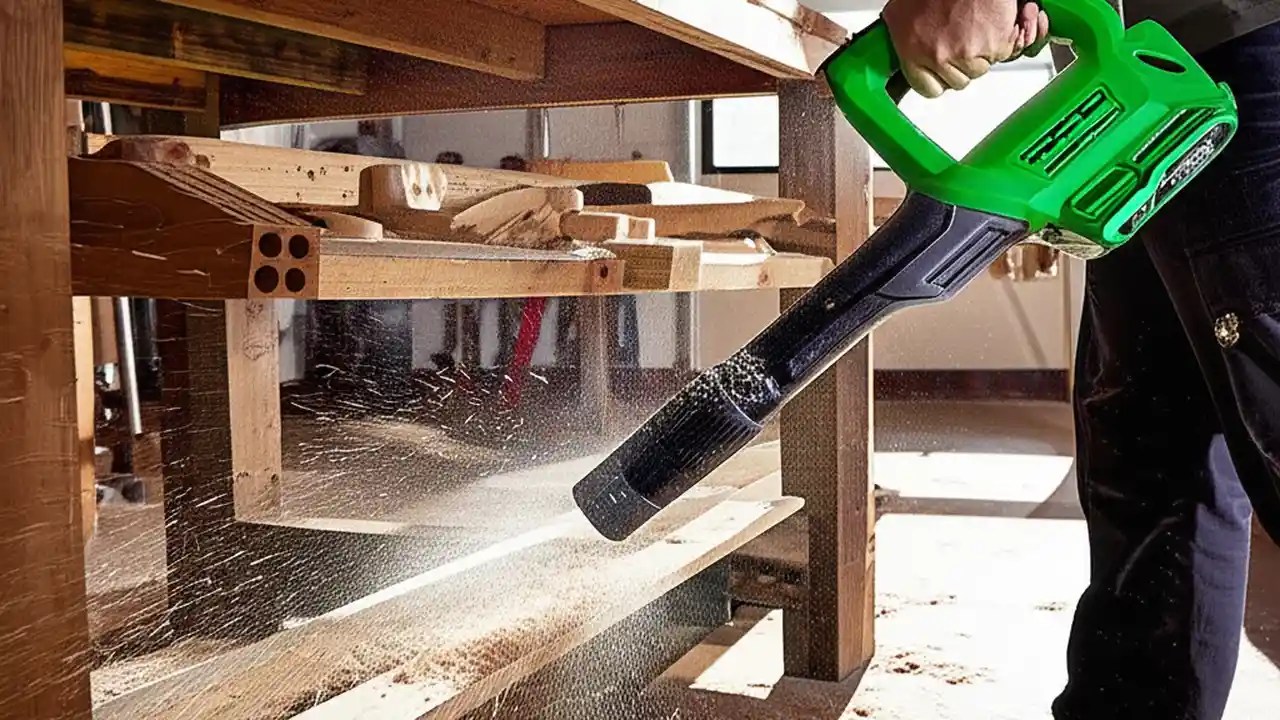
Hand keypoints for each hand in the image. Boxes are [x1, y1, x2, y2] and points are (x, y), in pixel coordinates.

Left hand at [882, 0, 1049, 97]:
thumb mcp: (902, 9)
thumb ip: (902, 34)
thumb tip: (900, 45)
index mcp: (912, 50)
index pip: (927, 88)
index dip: (937, 79)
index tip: (940, 72)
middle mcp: (938, 56)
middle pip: (957, 81)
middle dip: (961, 64)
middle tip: (960, 37)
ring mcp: (967, 54)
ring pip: (980, 69)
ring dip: (981, 52)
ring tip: (974, 25)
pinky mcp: (994, 46)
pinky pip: (1001, 54)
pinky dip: (1001, 40)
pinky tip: (989, 21)